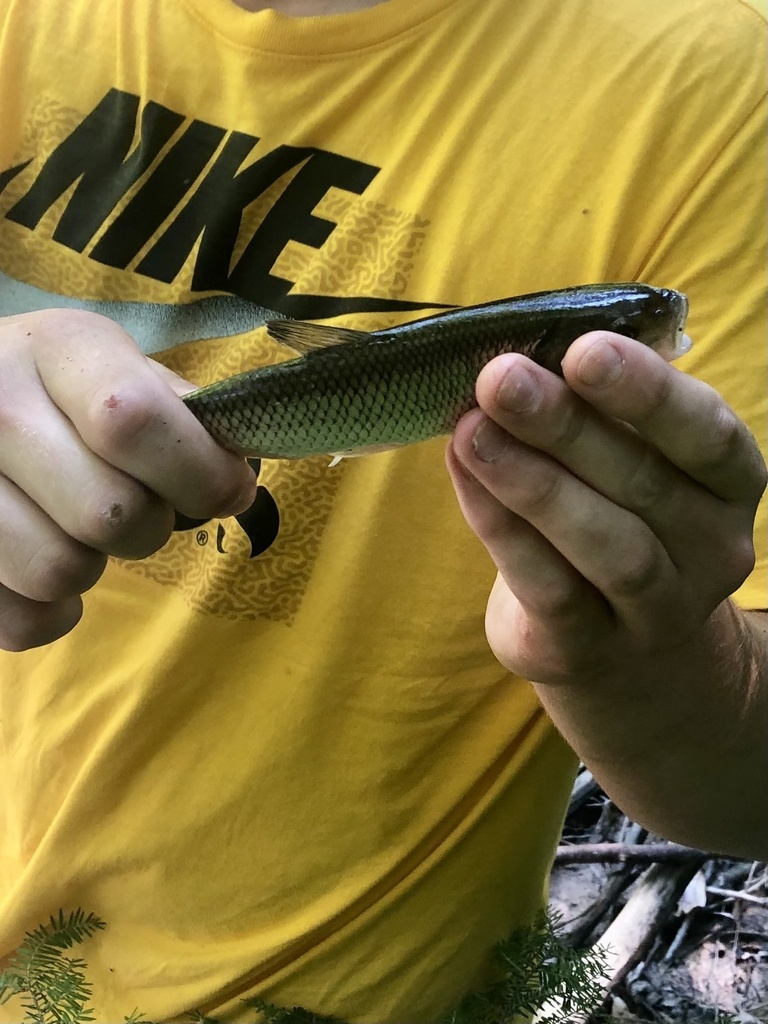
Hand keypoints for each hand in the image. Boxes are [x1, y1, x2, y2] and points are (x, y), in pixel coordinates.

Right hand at [0, 310, 256, 651]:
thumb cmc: (70, 392)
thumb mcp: (123, 371)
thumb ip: (182, 414)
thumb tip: (232, 477)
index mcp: (56, 348)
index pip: (132, 420)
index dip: (198, 472)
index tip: (225, 491)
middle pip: (109, 512)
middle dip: (149, 526)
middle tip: (139, 508)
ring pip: (59, 570)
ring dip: (93, 566)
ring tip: (80, 529)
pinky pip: (21, 618)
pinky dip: (51, 611)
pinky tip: (47, 560)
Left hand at [446, 331, 766, 686]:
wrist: (629, 656)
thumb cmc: (618, 521)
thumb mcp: (629, 463)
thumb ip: (591, 415)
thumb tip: (513, 358)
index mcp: (729, 483)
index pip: (707, 435)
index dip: (648, 390)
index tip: (583, 349)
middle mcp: (711, 549)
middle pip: (643, 482)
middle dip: (566, 425)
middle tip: (502, 378)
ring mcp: (659, 611)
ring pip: (606, 545)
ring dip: (532, 481)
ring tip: (472, 430)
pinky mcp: (591, 650)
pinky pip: (549, 588)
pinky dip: (501, 527)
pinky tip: (464, 474)